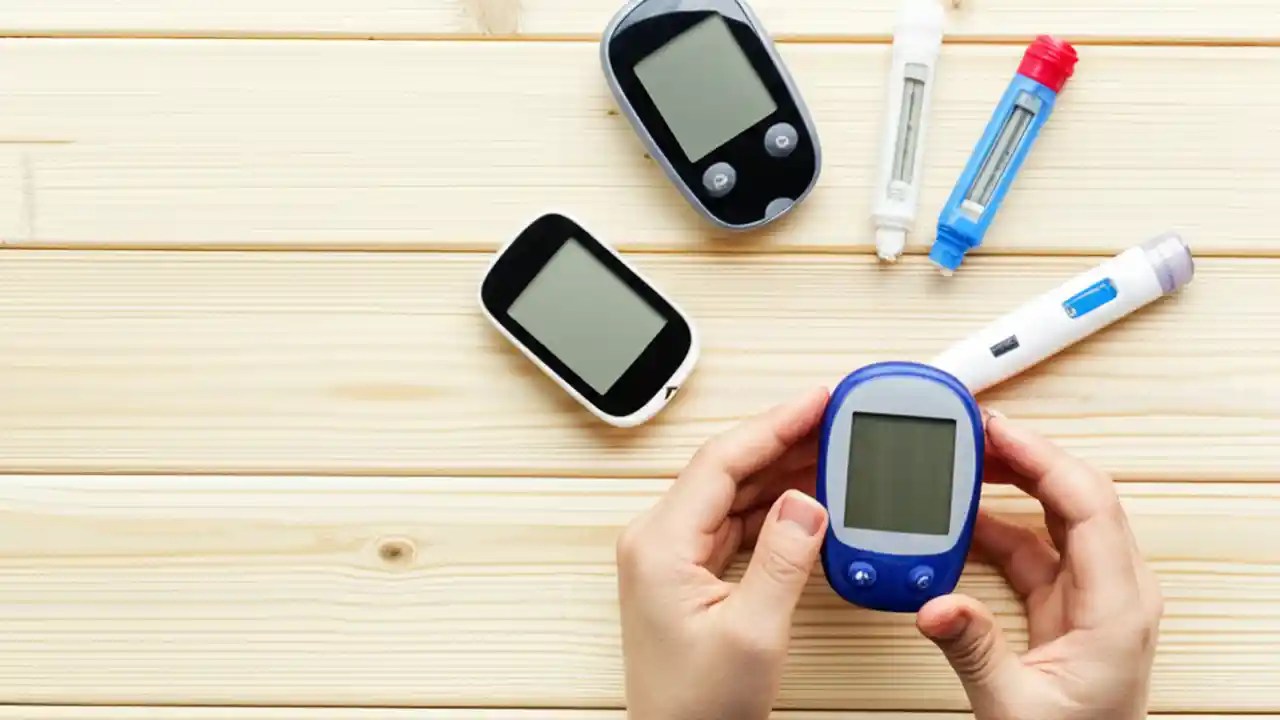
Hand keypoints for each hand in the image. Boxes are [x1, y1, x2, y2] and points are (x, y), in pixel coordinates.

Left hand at [617, 387, 829, 719]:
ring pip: (734, 493)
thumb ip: (784, 560)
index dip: (775, 423)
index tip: (817, 402)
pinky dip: (776, 508)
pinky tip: (810, 501)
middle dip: (784, 440)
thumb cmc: (696, 709)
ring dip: (783, 472)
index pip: (722, 460)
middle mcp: (658, 541)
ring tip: (832, 451)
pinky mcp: (689, 575)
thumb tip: (807, 502)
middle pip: (728, 469)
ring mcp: (672, 558)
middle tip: (836, 419)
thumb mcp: (753, 634)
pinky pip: (736, 522)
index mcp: (660, 544)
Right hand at [917, 412, 1163, 719]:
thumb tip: (935, 603)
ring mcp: (1093, 596)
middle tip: (973, 434)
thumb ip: (972, 650)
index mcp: (1117, 609)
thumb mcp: (1014, 710)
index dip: (1042, 456)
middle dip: (1024, 456)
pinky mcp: (1067, 606)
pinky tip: (961, 516)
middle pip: (1077, 494)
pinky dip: (997, 523)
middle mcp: (1115, 592)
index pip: (1089, 503)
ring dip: (1012, 482)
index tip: (997, 431)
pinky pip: (1034, 545)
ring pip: (1057, 513)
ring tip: (966, 460)